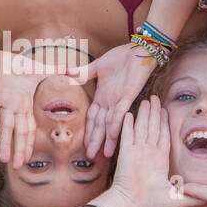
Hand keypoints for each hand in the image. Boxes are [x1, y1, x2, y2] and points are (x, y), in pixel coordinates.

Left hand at [0, 37, 56, 168]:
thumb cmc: (12, 64)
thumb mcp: (40, 70)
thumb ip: (57, 71)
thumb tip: (76, 71)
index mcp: (23, 105)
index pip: (28, 129)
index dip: (28, 144)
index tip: (27, 160)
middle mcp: (13, 107)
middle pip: (18, 133)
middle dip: (18, 150)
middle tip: (17, 168)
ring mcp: (2, 102)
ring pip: (6, 127)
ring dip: (6, 143)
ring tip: (5, 160)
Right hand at [72, 41, 158, 158]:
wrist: (139, 50)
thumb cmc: (122, 58)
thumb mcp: (98, 66)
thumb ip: (83, 73)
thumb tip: (67, 73)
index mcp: (103, 97)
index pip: (93, 118)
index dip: (89, 131)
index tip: (85, 144)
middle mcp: (111, 102)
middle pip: (101, 125)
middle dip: (96, 141)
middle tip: (92, 156)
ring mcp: (120, 100)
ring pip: (111, 123)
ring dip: (108, 138)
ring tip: (106, 153)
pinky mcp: (129, 95)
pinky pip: (121, 111)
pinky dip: (117, 122)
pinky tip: (113, 134)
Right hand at [109, 96, 202, 206]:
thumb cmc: (153, 204)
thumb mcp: (178, 197)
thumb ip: (194, 195)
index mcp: (159, 160)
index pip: (163, 136)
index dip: (164, 123)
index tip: (165, 111)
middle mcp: (148, 153)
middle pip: (152, 127)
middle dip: (154, 113)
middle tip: (155, 98)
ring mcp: (136, 152)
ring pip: (141, 127)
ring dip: (143, 114)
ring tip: (146, 100)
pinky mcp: (126, 153)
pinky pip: (127, 135)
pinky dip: (128, 124)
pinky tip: (129, 113)